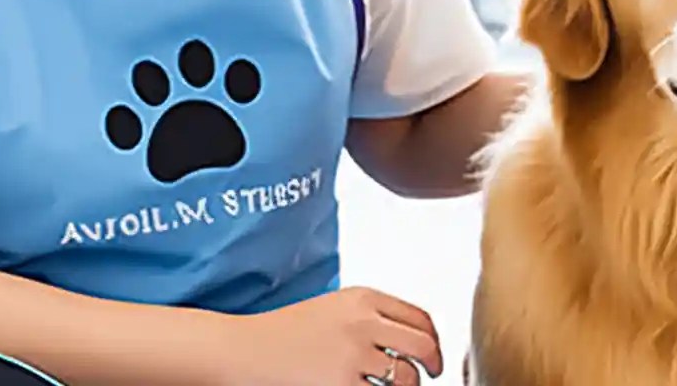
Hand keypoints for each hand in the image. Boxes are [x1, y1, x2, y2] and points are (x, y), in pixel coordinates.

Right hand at [227, 286, 443, 385]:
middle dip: (433, 365)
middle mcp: (363, 323)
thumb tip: (406, 339)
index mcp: (362, 298)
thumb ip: (369, 316)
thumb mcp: (331, 308)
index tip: (433, 353)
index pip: (420, 317)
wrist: (242, 350)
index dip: (434, 340)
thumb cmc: (280, 333)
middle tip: (430, 376)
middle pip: (423, 346)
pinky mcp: (342, 385)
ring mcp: (354, 355)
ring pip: (406, 379)